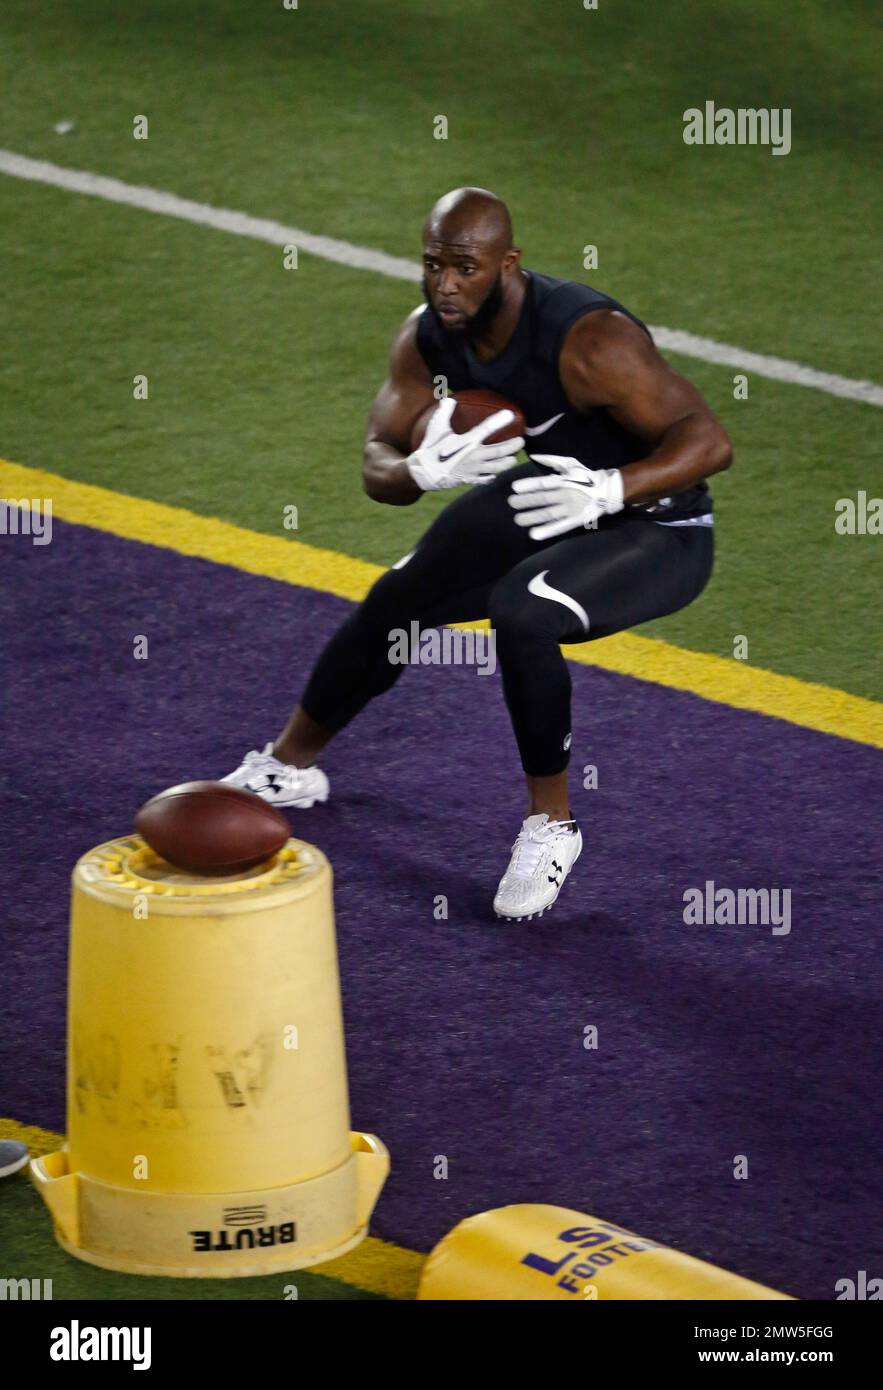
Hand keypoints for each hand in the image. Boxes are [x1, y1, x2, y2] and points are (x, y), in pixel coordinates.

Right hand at [405, 397, 523, 490]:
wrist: (423, 473)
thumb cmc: (430, 448)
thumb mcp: (436, 428)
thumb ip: (444, 412)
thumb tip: (449, 398)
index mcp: (467, 442)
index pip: (487, 429)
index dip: (500, 421)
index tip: (511, 415)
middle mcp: (473, 457)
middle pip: (498, 452)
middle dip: (512, 446)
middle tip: (521, 441)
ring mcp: (473, 470)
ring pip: (496, 468)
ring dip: (506, 463)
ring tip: (513, 459)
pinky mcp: (469, 480)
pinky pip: (485, 478)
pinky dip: (492, 475)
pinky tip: (496, 473)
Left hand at [508, 454, 623, 539]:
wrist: (607, 491)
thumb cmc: (585, 476)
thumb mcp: (570, 464)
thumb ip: (551, 460)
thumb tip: (534, 456)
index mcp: (564, 480)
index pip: (544, 482)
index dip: (529, 485)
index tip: (514, 488)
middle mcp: (566, 494)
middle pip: (543, 498)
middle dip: (526, 501)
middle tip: (512, 503)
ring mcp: (570, 508)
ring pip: (548, 513)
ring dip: (532, 517)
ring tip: (518, 519)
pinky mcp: (575, 520)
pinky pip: (559, 526)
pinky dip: (546, 531)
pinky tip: (533, 534)